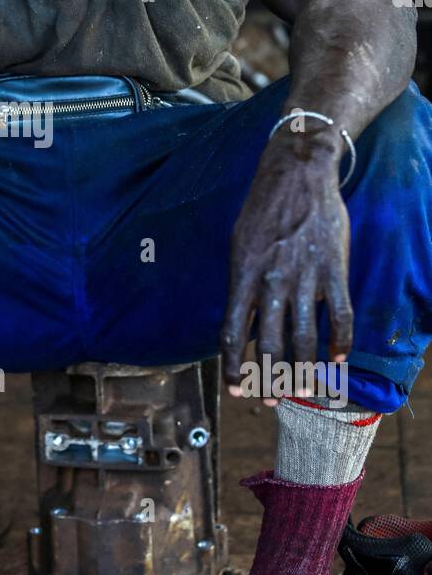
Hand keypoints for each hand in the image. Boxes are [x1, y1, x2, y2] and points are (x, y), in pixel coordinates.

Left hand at [220, 130, 352, 403]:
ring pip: (305, 340)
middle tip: (272, 400)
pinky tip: (338, 359)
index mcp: (242, 276)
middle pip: (270, 347)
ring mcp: (304, 278)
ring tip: (302, 389)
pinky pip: (340, 317)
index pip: (232, 335)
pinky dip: (340, 343)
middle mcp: (271, 282)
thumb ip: (241, 284)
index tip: (235, 391)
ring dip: (303, 372)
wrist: (297, 174)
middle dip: (269, 381)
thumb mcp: (238, 244)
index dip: (233, 369)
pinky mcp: (333, 271)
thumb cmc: (263, 209)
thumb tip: (242, 322)